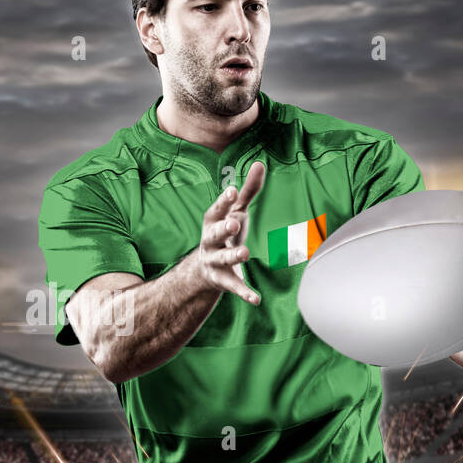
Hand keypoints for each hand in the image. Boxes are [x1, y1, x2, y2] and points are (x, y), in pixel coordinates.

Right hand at [195, 161, 265, 304]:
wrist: (203, 271)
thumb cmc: (224, 235)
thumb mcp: (235, 212)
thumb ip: (248, 191)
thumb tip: (259, 164)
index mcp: (212, 223)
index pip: (216, 210)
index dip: (223, 201)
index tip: (232, 190)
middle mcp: (210, 243)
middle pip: (214, 235)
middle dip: (223, 229)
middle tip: (235, 224)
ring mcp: (215, 263)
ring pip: (222, 260)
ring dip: (232, 257)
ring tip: (245, 254)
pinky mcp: (224, 281)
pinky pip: (234, 287)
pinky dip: (244, 293)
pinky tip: (256, 299)